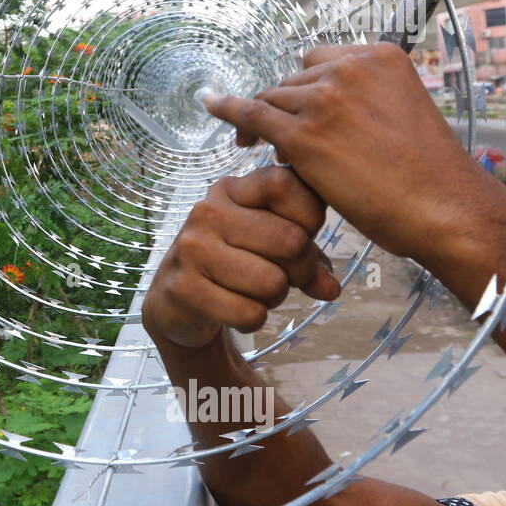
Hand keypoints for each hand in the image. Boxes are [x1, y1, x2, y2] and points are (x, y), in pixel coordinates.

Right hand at [141, 167, 340, 348]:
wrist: (175, 299)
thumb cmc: (233, 263)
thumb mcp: (269, 245)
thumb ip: (307, 254)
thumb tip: (330, 288)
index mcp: (231, 190)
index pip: (286, 185)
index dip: (309, 218)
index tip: (298, 234)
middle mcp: (207, 211)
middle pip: (291, 240)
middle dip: (300, 270)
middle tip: (283, 278)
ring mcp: (191, 248)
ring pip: (272, 283)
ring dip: (274, 299)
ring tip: (254, 294)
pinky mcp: (183, 288)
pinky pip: (249, 313)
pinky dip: (252, 320)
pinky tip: (235, 310)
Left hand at [203, 42, 505, 264]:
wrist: (443, 206)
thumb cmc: (427, 173)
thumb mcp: (400, 113)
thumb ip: (361, 102)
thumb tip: (317, 113)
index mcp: (380, 57)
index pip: (319, 61)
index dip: (305, 88)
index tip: (301, 108)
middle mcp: (350, 69)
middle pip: (292, 81)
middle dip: (287, 109)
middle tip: (285, 141)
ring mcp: (324, 99)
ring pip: (272, 100)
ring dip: (268, 124)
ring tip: (268, 151)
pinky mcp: (303, 134)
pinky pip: (252, 115)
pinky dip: (229, 112)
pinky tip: (211, 106)